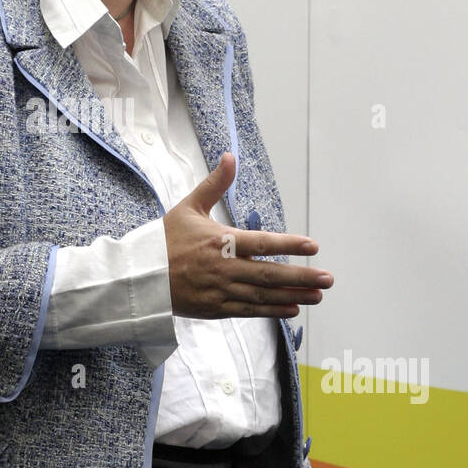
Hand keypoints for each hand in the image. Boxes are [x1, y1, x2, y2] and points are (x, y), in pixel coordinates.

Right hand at [162, 152, 332, 319]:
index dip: (288, 245)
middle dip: (301, 277)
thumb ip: (215, 184)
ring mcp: (220, 290)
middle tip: (327, 278)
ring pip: (263, 295)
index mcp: (220, 241)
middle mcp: (223, 268)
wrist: (140, 276)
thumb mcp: (189, 207)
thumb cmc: (165, 239)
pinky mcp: (215, 308)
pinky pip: (249, 311)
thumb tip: (230, 156)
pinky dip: (272, 311)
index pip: (261, 243)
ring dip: (293, 295)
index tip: (313, 246)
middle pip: (269, 274)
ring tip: (318, 295)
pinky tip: (292, 308)